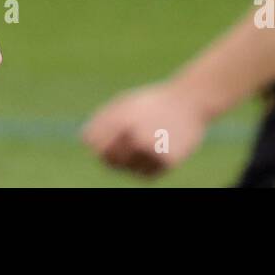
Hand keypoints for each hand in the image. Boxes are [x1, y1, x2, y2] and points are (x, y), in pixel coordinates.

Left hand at [83, 82, 207, 176]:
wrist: (190, 101)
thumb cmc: (153, 103)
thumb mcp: (125, 102)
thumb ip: (103, 120)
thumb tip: (84, 140)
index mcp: (120, 117)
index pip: (92, 142)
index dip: (96, 144)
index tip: (107, 140)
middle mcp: (134, 134)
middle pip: (108, 160)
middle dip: (112, 156)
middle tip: (129, 144)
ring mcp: (151, 149)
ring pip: (127, 169)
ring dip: (131, 162)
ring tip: (146, 143)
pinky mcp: (167, 161)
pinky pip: (145, 174)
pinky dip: (147, 167)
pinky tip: (158, 150)